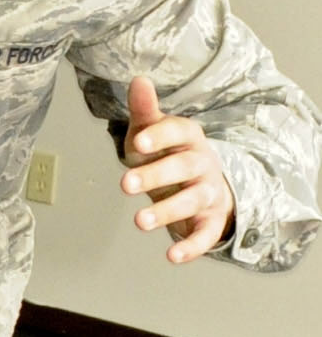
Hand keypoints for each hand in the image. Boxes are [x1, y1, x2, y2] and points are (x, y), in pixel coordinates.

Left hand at [121, 75, 234, 262]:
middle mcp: (203, 163)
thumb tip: (137, 79)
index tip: (136, 144)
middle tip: (124, 184)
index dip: (159, 137)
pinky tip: (172, 256)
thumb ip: (146, 111)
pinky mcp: (211, 221)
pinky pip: (206, 235)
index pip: (178, 131)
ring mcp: (209, 193)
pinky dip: (191, 247)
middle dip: (156, 175)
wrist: (206, 186)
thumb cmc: (171, 156)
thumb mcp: (155, 132)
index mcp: (189, 137)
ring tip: (139, 222)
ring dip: (167, 211)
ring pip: (193, 201)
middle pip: (184, 167)